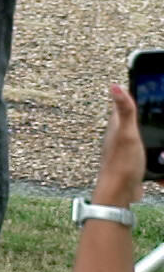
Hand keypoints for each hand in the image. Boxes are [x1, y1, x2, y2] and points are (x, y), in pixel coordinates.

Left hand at [94, 84, 145, 207]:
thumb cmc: (121, 163)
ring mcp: (126, 147)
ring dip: (149, 129)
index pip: (122, 102)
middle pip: (132, 116)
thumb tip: (114, 85)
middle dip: (142, 110)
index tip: (141, 81)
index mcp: (116, 124)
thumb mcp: (127, 133)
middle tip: (152, 101)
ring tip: (156, 121)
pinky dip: (154, 149)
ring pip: (140, 133)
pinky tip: (158, 151)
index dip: (131, 91)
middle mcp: (119, 134)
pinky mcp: (133, 160)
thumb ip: (124, 110)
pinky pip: (146, 150)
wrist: (120, 191)